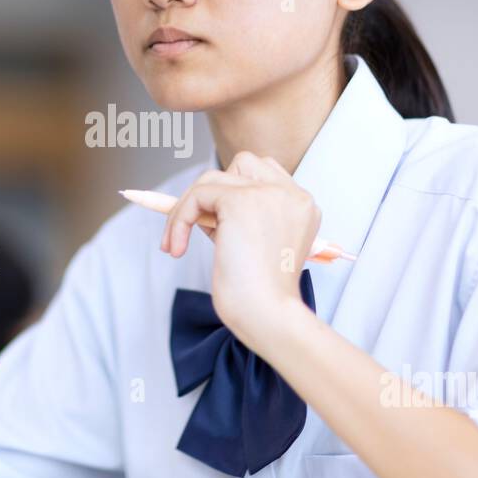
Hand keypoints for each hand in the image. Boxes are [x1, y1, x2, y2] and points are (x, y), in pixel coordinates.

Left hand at [160, 150, 320, 348]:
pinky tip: (176, 247)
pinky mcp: (241, 200)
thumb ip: (236, 220)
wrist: (267, 314)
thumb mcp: (254, 246)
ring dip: (186, 208)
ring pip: (213, 177)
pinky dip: (179, 218)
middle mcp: (291, 194)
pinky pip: (197, 195)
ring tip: (176, 243)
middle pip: (243, 163)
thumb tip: (198, 204)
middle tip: (195, 227)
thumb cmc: (260, 296)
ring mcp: (268, 194)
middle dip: (214, 190)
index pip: (265, 174)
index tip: (210, 222)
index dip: (234, 191)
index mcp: (301, 205)